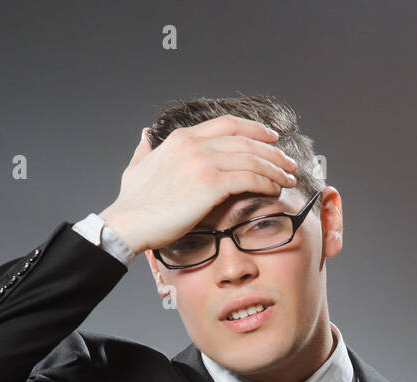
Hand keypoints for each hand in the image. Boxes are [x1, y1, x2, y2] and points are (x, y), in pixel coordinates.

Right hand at [99, 115, 299, 254]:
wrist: (128, 222)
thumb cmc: (133, 202)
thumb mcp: (137, 165)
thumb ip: (145, 150)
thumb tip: (145, 136)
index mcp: (182, 138)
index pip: (229, 124)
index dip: (255, 130)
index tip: (271, 138)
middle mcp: (195, 145)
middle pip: (247, 141)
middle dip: (273, 152)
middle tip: (289, 163)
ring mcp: (204, 162)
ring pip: (253, 160)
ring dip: (276, 170)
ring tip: (289, 179)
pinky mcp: (211, 185)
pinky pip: (250, 179)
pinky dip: (267, 183)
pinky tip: (275, 190)